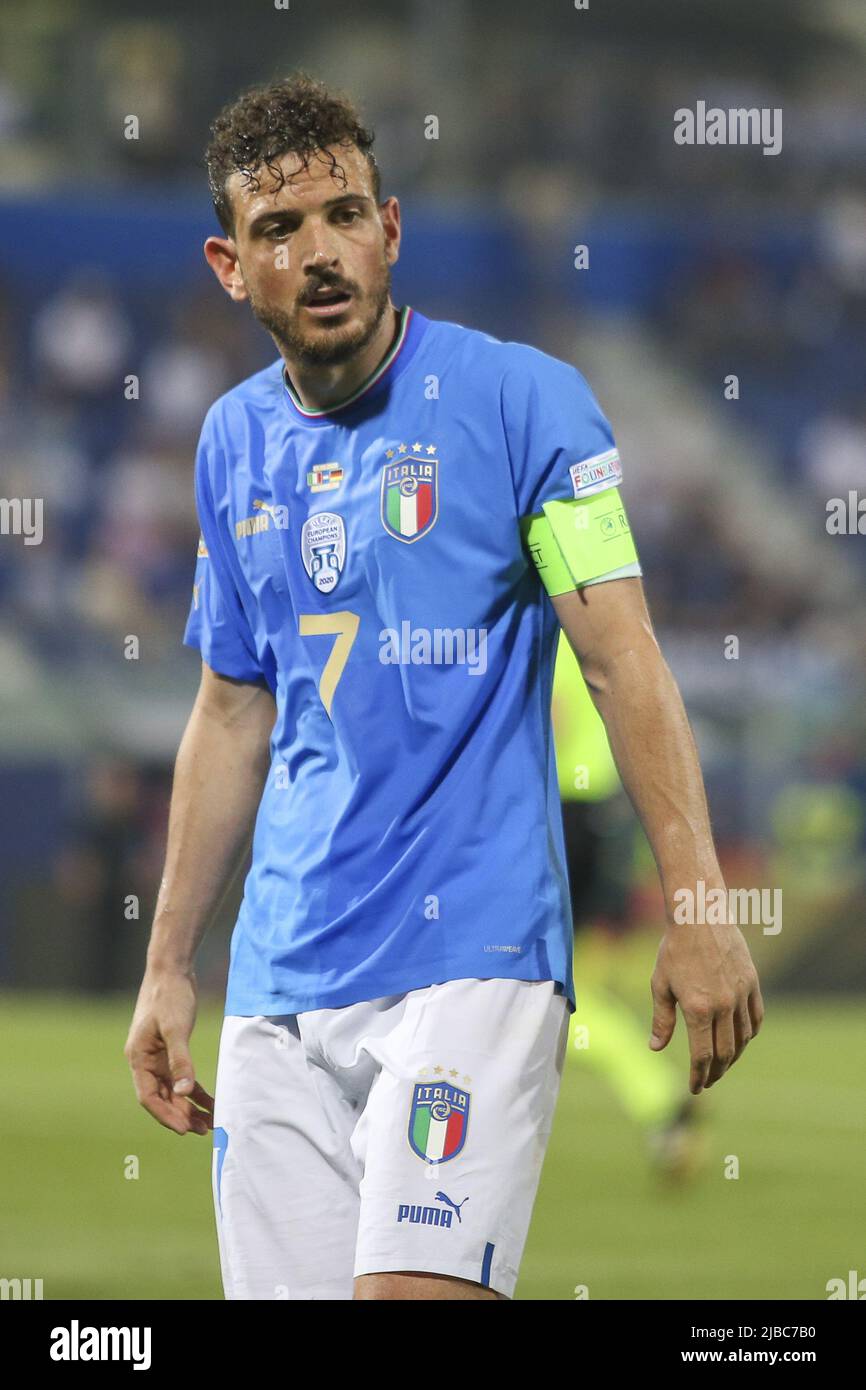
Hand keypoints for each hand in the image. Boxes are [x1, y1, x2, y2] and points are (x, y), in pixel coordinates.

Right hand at [124, 968, 214, 1134]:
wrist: (172, 969)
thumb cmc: (170, 996)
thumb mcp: (176, 1029)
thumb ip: (181, 1061)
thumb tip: (185, 1093)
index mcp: (138, 1058)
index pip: (149, 1097)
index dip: (166, 1115)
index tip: (184, 1129)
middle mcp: (145, 1061)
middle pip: (161, 1097)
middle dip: (180, 1115)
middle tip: (202, 1131)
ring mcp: (157, 1056)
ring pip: (173, 1090)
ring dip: (189, 1106)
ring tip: (209, 1123)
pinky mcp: (170, 1049)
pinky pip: (181, 1077)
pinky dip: (194, 1090)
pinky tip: (210, 1102)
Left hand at [649, 920, 763, 1092]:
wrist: (700, 916)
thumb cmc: (674, 950)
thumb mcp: (660, 984)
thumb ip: (661, 1019)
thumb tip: (655, 1048)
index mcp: (698, 1009)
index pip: (702, 1056)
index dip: (699, 1076)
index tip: (695, 1087)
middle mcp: (723, 1006)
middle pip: (725, 1053)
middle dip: (715, 1073)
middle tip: (707, 1082)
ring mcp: (741, 995)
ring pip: (743, 1039)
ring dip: (734, 1057)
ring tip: (722, 1065)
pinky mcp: (752, 983)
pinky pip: (755, 1018)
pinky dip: (749, 1035)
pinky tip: (741, 1041)